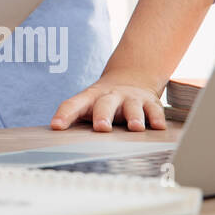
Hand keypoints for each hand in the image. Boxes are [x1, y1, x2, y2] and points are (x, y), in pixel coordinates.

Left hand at [51, 74, 166, 130]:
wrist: (131, 77)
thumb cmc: (104, 100)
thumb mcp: (89, 105)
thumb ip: (77, 119)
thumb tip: (59, 137)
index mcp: (90, 97)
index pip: (73, 104)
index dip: (64, 115)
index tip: (56, 126)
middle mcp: (111, 96)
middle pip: (104, 104)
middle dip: (102, 115)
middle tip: (101, 127)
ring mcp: (131, 98)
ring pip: (132, 107)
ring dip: (134, 117)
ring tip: (135, 127)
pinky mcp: (150, 103)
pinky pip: (155, 110)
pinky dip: (157, 118)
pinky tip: (158, 126)